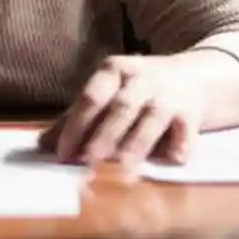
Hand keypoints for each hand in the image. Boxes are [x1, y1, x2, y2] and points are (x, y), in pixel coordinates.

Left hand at [39, 55, 206, 168]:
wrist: (196, 75)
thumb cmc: (140, 88)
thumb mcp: (108, 92)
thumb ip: (77, 116)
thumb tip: (42, 144)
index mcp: (113, 71)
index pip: (91, 97)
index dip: (75, 126)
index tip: (62, 154)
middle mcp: (141, 79)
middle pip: (120, 108)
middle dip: (104, 136)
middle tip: (88, 162)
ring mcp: (168, 95)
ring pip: (151, 119)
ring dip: (136, 144)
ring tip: (122, 168)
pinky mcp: (192, 112)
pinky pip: (185, 130)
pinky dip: (180, 145)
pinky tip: (172, 160)